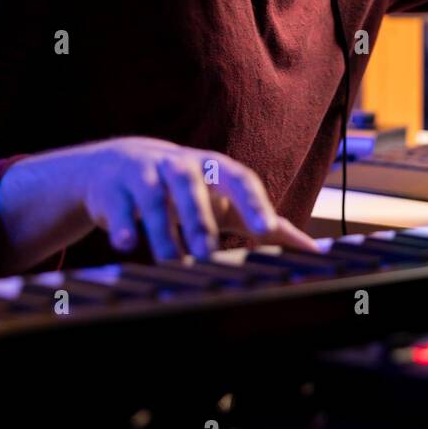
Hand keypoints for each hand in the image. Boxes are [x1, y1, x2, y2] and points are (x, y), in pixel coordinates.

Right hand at [0, 135, 319, 270]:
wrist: (120, 166)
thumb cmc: (187, 189)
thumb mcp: (224, 199)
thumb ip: (265, 222)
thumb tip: (313, 251)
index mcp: (213, 168)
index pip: (239, 179)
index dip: (253, 202)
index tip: (266, 228)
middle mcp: (180, 166)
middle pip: (193, 189)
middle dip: (200, 221)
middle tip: (209, 254)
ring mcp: (145, 175)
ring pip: (155, 203)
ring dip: (164, 235)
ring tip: (173, 262)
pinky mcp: (114, 190)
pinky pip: (119, 210)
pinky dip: (123, 227)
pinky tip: (127, 244)